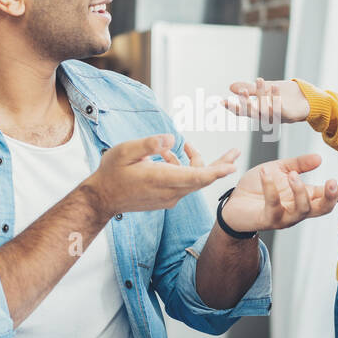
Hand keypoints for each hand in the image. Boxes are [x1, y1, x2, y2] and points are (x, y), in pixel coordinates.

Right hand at [82, 134, 236, 218]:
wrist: (102, 199)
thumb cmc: (112, 172)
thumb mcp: (125, 151)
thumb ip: (149, 144)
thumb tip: (171, 138)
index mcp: (161, 179)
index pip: (196, 177)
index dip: (216, 171)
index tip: (232, 165)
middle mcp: (170, 191)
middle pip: (202, 179)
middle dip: (220, 165)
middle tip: (235, 152)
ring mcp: (169, 197)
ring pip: (193, 180)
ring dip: (196, 163)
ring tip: (187, 145)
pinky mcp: (166, 198)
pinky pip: (183, 183)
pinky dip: (183, 169)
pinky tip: (168, 156)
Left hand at [220, 153, 337, 232]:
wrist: (232, 203)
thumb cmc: (256, 188)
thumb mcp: (279, 170)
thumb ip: (298, 165)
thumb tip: (319, 158)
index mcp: (304, 197)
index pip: (328, 196)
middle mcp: (297, 209)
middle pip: (322, 209)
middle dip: (330, 197)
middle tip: (331, 181)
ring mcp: (284, 217)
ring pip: (302, 210)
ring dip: (300, 190)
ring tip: (292, 174)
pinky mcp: (267, 219)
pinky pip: (274, 205)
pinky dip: (271, 187)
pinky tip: (265, 172)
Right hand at [223, 78, 309, 124]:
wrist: (308, 99)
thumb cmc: (286, 96)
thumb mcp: (266, 89)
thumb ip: (251, 89)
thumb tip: (231, 87)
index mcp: (260, 110)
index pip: (243, 111)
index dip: (233, 107)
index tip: (222, 101)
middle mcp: (267, 116)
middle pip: (253, 112)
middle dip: (247, 102)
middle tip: (242, 91)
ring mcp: (279, 118)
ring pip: (267, 109)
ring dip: (263, 95)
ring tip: (259, 80)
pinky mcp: (291, 116)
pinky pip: (283, 110)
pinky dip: (278, 102)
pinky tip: (274, 90)